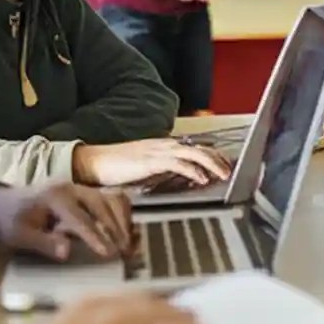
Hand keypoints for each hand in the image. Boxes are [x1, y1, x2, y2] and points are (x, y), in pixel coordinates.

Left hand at [0, 184, 131, 260]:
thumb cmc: (13, 220)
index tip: (108, 252)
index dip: (95, 236)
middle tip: (124, 250)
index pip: (80, 218)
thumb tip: (67, 252)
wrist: (6, 202)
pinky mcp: (89, 192)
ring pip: (112, 198)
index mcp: (55, 197)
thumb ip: (44, 243)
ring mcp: (83, 188)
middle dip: (115, 228)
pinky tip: (126, 229)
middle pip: (102, 205)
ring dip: (123, 220)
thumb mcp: (20, 235)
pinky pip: (114, 198)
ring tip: (128, 241)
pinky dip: (123, 212)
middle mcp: (73, 188)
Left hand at [13, 292, 197, 323]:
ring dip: (152, 302)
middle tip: (188, 314)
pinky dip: (125, 299)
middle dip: (174, 311)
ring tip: (162, 309)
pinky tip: (129, 305)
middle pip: (156, 308)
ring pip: (136, 296)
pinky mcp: (77, 303)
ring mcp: (95, 307)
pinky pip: (112, 295)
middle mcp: (117, 321)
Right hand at [72, 139, 232, 187]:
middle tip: (230, 171)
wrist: (93, 162)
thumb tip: (182, 176)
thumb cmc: (116, 166)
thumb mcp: (146, 166)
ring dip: (212, 164)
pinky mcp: (151, 160)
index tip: (225, 165)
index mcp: (164, 145)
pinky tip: (201, 178)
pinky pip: (178, 163)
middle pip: (200, 148)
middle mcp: (164, 145)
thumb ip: (164, 168)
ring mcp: (158, 151)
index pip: (195, 147)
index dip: (213, 155)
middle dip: (218, 159)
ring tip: (222, 175)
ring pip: (194, 153)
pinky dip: (193, 170)